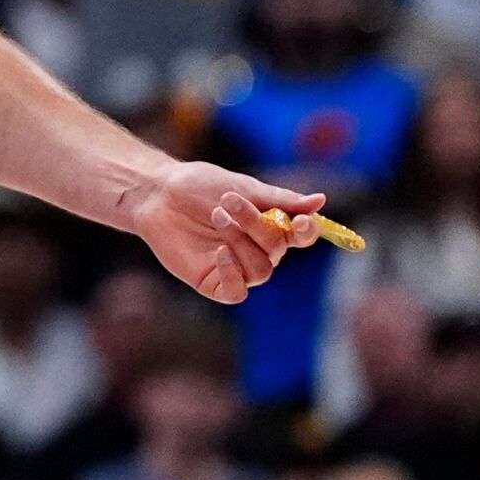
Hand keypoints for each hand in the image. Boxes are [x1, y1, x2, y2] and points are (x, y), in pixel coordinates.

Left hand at [124, 160, 325, 303]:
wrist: (158, 193)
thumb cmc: (199, 187)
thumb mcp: (243, 187)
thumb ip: (280, 199)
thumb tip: (320, 201)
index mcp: (270, 227)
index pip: (301, 236)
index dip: (306, 231)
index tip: (302, 221)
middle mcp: (258, 251)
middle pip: (277, 249)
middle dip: (255, 224)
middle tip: (228, 199)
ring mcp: (237, 268)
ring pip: (259, 269)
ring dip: (240, 242)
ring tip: (217, 216)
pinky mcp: (214, 283)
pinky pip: (236, 292)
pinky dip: (233, 274)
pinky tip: (220, 251)